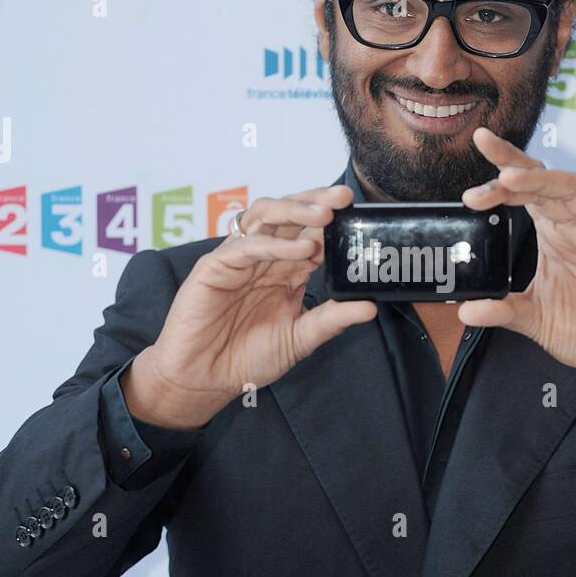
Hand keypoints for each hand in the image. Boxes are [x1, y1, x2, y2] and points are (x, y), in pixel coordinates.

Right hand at [123, 185, 376, 427]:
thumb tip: (371, 307)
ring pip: (266, 216)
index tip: (363, 216)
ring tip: (325, 215)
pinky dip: (274, 244)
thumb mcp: (300, 338)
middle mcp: (264, 257)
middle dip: (317, 201)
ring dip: (296, 210)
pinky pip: (246, 246)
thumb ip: (332, 320)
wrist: (204, 379)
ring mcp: (239, 258)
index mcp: (286, 270)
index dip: (336, 222)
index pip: (313, 233)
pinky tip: (301, 249)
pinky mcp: (215, 266)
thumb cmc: (247, 358)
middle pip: (290, 214)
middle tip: (344, 197)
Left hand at [457, 128, 575, 397]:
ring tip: (511, 177)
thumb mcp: (535, 321)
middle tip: (483, 151)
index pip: (523, 196)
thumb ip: (502, 311)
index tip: (469, 192)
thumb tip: (465, 310)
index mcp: (552, 235)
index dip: (498, 184)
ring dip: (544, 178)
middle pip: (544, 182)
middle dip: (513, 168)